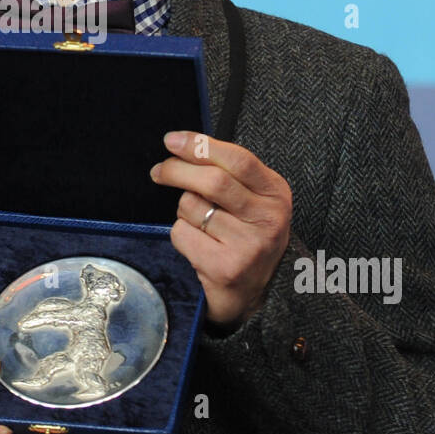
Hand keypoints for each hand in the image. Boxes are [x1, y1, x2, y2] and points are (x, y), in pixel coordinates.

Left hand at [150, 130, 291, 328]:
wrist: (252, 294)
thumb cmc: (245, 236)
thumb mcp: (252, 200)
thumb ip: (228, 172)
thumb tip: (182, 145)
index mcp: (276, 193)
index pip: (238, 159)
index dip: (200, 146)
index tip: (172, 140)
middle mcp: (268, 219)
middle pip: (213, 181)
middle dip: (177, 170)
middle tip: (158, 171)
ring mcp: (249, 246)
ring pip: (192, 207)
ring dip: (183, 209)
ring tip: (197, 222)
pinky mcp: (226, 268)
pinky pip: (182, 234)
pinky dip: (180, 234)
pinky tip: (197, 245)